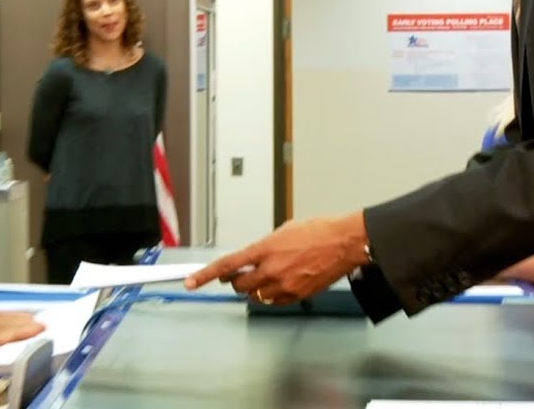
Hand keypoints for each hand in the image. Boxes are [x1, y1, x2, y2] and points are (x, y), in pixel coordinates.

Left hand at [184, 213, 369, 304]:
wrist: (343, 243)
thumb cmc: (317, 231)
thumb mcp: (283, 231)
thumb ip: (264, 247)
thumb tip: (254, 257)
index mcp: (264, 249)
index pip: (227, 265)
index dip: (205, 275)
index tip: (191, 282)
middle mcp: (270, 270)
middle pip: (238, 285)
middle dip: (236, 280)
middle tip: (241, 274)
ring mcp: (283, 285)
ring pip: (255, 296)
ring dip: (254, 289)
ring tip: (267, 276)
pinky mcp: (296, 296)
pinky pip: (274, 302)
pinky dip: (271, 295)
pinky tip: (281, 283)